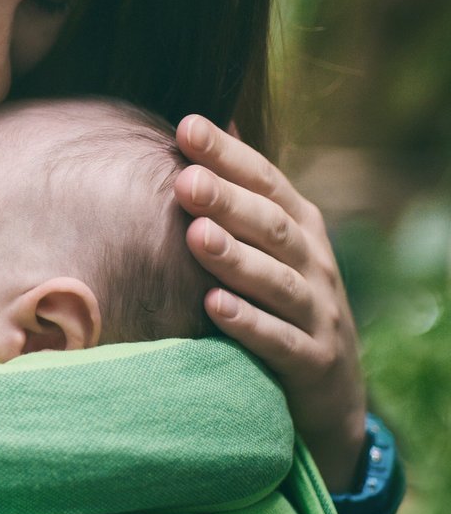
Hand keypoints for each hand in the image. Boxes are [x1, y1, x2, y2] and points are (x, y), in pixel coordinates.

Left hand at [173, 115, 367, 491]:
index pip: (264, 181)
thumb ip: (239, 189)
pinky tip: (213, 306)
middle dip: (228, 200)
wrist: (329, 391)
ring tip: (196, 236)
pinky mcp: (314, 362)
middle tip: (184, 180)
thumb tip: (198, 122)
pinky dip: (249, 323)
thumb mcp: (268, 244)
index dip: (228, 154)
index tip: (185, 127)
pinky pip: (280, 341)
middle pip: (271, 226)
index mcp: (299, 227)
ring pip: (277, 281)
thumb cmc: (280, 302)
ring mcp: (318, 313)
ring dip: (235, 258)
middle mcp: (314, 263)